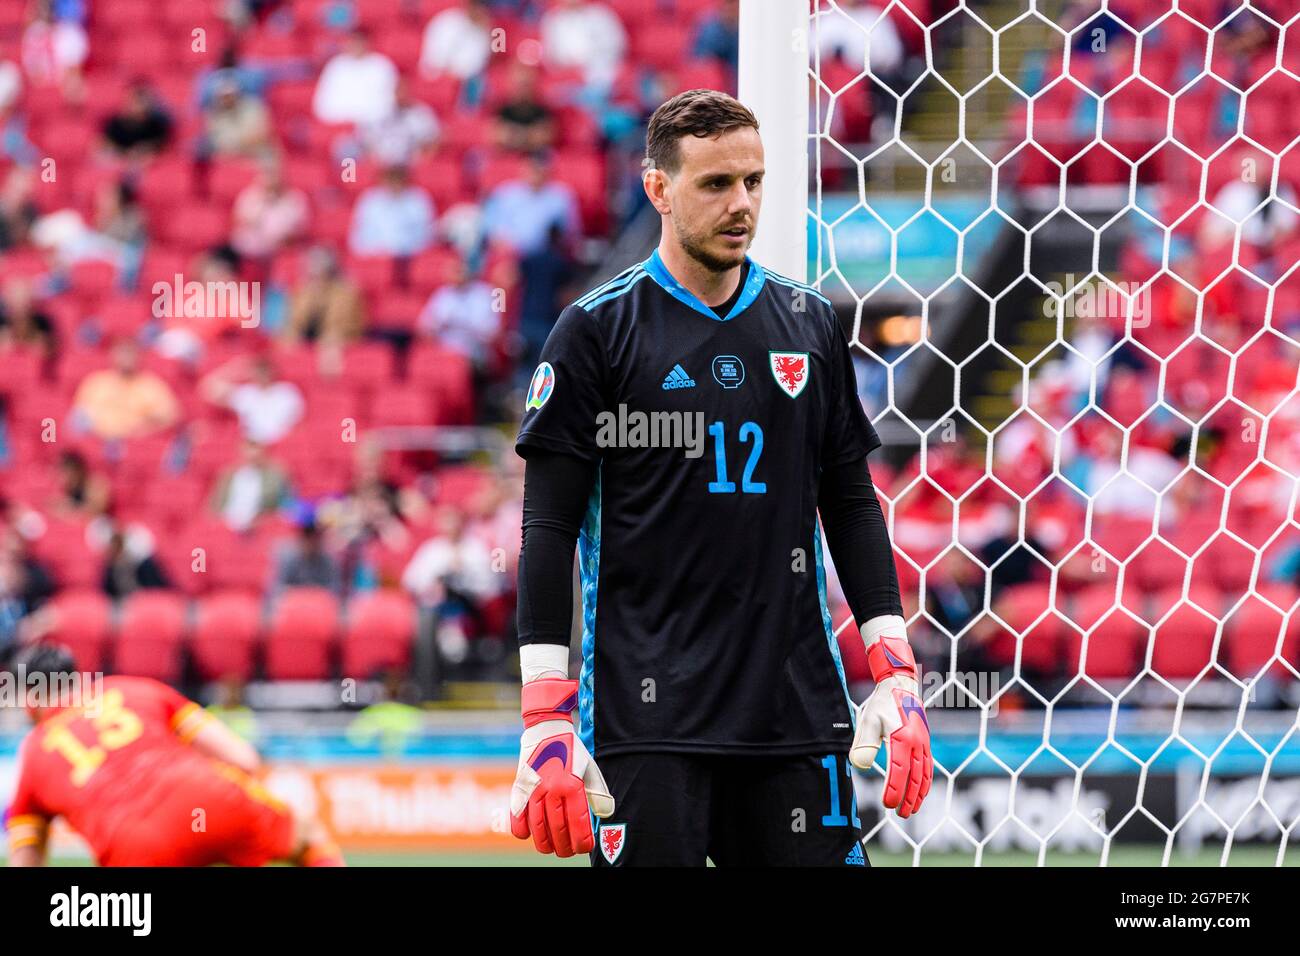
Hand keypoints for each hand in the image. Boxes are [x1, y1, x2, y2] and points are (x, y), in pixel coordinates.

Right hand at [509, 678, 614, 855]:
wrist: (547, 729)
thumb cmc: (572, 751)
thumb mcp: (590, 769)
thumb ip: (598, 793)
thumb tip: (606, 814)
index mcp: (572, 785)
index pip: (578, 824)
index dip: (582, 842)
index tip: (585, 848)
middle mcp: (552, 790)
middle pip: (558, 831)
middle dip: (566, 847)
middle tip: (570, 851)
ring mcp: (533, 791)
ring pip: (538, 829)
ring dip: (546, 844)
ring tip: (553, 848)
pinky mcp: (519, 789)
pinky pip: (517, 819)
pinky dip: (523, 831)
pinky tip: (531, 835)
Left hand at [848, 625, 932, 817]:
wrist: (901, 685)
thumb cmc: (881, 703)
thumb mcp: (868, 720)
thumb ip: (863, 743)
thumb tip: (858, 765)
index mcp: (901, 738)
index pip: (898, 772)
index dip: (893, 790)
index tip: (887, 804)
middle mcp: (916, 743)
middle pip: (914, 778)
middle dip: (908, 799)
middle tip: (900, 815)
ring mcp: (924, 743)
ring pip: (924, 775)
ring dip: (919, 795)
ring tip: (911, 810)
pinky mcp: (926, 743)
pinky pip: (928, 768)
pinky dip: (925, 783)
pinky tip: (920, 793)